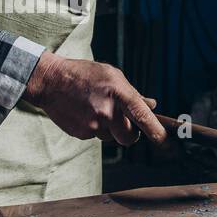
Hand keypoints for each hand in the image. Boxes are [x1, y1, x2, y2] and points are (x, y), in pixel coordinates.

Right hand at [25, 52, 166, 145]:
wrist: (50, 81)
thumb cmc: (84, 75)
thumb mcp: (111, 75)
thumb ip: (132, 93)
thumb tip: (151, 105)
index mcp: (118, 92)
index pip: (143, 116)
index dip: (156, 131)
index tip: (165, 142)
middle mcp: (107, 111)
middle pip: (129, 138)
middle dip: (130, 134)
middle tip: (123, 123)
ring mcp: (93, 124)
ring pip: (111, 138)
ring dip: (109, 129)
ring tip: (95, 109)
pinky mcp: (81, 134)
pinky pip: (96, 137)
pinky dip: (94, 128)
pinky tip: (84, 113)